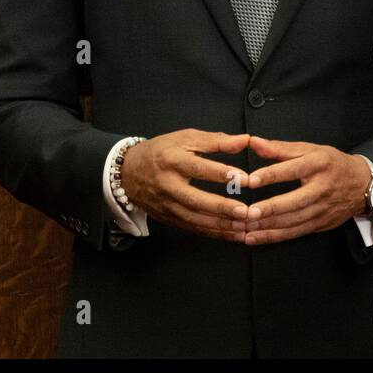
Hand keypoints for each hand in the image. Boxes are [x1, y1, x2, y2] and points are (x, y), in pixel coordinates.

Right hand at [119, 129, 250, 241]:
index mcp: (171, 160)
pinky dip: (214, 233)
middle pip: (195, 199)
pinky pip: (193, 228)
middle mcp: (167, 185)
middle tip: (244, 211)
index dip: (221, 173)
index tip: (244, 178)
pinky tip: (232, 233)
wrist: (128, 172)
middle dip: (221, 207)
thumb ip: (216, 140)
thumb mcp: (185, 138)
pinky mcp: (168, 218)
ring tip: (243, 225)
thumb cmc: (161, 152)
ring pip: (194, 219)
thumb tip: (244, 140)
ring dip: (220, 225)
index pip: (198, 168)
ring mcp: (166, 204)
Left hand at [242, 136, 371, 244]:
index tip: (251, 180)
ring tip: (247, 227)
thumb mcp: (310, 149)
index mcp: (318, 165)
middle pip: (295, 201)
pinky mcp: (320, 224)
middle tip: (249, 212)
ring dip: (269, 227)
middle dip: (271, 209)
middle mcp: (321, 188)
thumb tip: (254, 142)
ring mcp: (322, 209)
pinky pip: (295, 232)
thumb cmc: (332, 164)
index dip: (271, 175)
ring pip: (294, 221)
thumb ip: (279, 148)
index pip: (292, 170)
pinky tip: (257, 237)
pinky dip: (275, 236)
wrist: (362, 185)